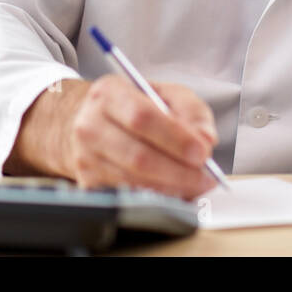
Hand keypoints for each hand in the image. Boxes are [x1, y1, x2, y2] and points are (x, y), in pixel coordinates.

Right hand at [4, 76, 219, 199]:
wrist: (88, 121)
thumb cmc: (131, 107)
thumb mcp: (163, 93)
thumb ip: (190, 110)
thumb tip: (205, 140)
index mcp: (109, 93)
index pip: (142, 117)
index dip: (175, 138)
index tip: (202, 152)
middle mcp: (90, 125)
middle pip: (138, 156)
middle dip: (179, 171)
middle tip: (205, 177)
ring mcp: (85, 157)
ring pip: (133, 181)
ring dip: (171, 188)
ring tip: (195, 185)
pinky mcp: (88, 183)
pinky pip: (127, 197)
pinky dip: (156, 198)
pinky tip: (173, 191)